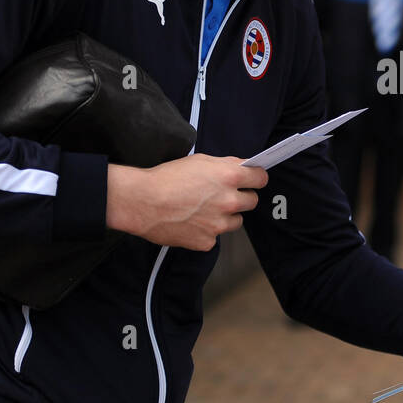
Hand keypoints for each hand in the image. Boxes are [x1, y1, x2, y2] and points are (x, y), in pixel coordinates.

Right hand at [106, 156, 268, 249]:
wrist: (141, 202)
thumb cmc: (166, 178)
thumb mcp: (200, 161)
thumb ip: (224, 166)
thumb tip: (241, 168)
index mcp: (230, 177)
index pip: (261, 178)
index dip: (255, 178)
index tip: (252, 180)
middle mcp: (229, 201)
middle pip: (252, 201)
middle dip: (241, 197)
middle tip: (223, 195)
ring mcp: (219, 224)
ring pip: (236, 221)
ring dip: (226, 216)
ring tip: (204, 210)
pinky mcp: (207, 241)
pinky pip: (215, 236)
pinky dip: (206, 231)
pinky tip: (191, 222)